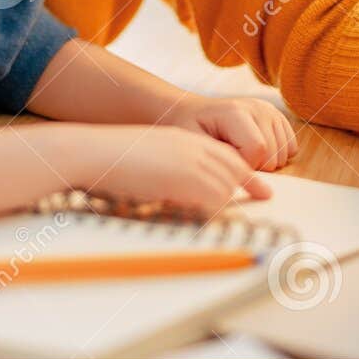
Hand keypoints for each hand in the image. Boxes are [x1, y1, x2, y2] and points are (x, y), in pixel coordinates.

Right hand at [71, 125, 271, 212]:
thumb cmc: (115, 160)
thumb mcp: (153, 158)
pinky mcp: (186, 177)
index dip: (246, 175)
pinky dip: (209, 213)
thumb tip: (193, 195)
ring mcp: (192, 161)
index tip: (262, 190)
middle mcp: (194, 147)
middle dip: (245, 189)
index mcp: (186, 140)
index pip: (228, 156)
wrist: (96, 151)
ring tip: (209, 215)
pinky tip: (195, 218)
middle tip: (261, 200)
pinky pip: (213, 201)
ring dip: (220, 206)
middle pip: (233, 170)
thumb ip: (177, 170)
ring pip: (225, 188)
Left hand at [163, 96, 297, 170]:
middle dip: (256, 166)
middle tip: (234, 158)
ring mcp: (270, 110)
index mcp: (236, 112)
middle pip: (273, 153)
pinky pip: (292, 146)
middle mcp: (257, 107)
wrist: (195, 112)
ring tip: (244, 153)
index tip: (227, 162)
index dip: (244, 165)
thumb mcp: (196, 144)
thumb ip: (220, 157)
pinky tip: (258, 151)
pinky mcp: (277, 116)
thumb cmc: (193, 129)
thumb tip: (244, 172)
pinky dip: (278, 155)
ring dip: (267, 162)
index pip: (257, 148)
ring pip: (285, 152)